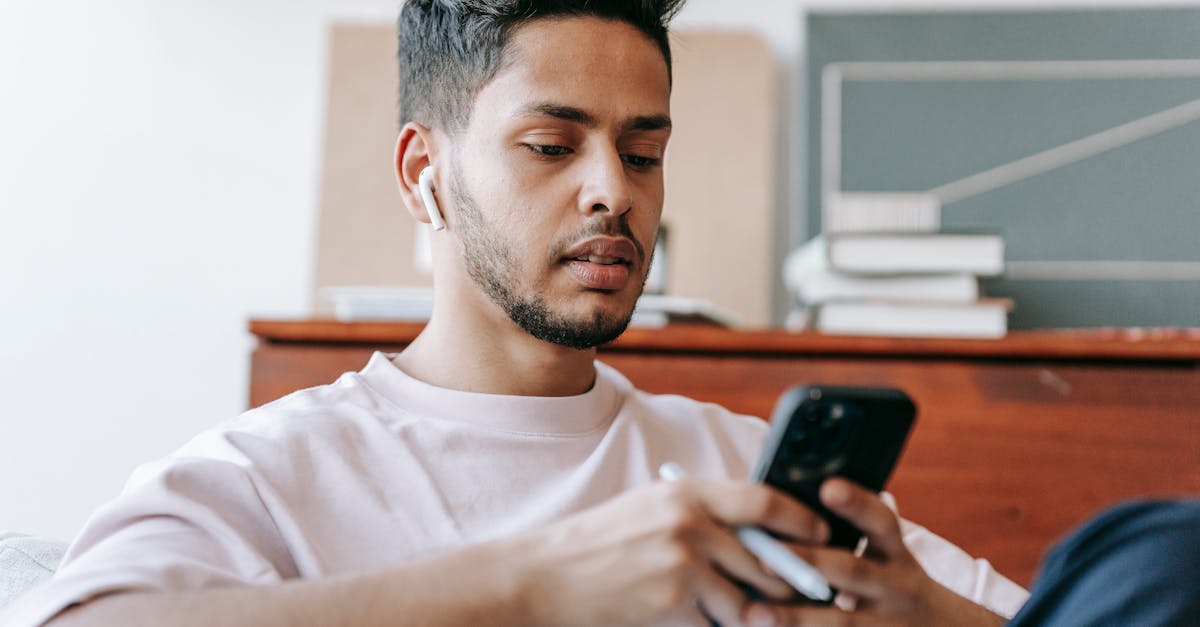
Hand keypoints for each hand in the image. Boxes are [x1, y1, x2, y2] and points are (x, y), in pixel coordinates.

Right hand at [511, 478, 830, 626]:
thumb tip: (757, 531)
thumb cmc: (598, 546)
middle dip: (787, 585)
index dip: (801, 520)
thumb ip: (700, 514)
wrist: (544, 579)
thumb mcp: (650, 510)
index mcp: (686, 493)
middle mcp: (690, 524)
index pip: (763, 500)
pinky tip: (689, 621)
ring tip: (728, 612)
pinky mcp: (675, 606)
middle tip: (803, 594)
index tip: (822, 535)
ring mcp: (684, 567)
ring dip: (747, 617)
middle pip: (768, 561)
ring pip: (747, 604)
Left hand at [742, 479, 1005, 626]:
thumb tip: (788, 505)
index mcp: (895, 554)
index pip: (881, 522)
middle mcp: (894, 586)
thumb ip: (854, 536)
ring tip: (755, 614)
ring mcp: (886, 623)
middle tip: (765, 557)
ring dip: (795, 617)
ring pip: (840, 620)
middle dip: (808, 562)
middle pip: (851, 571)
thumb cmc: (895, 584)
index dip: (856, 503)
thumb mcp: (890, 557)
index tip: (828, 487)